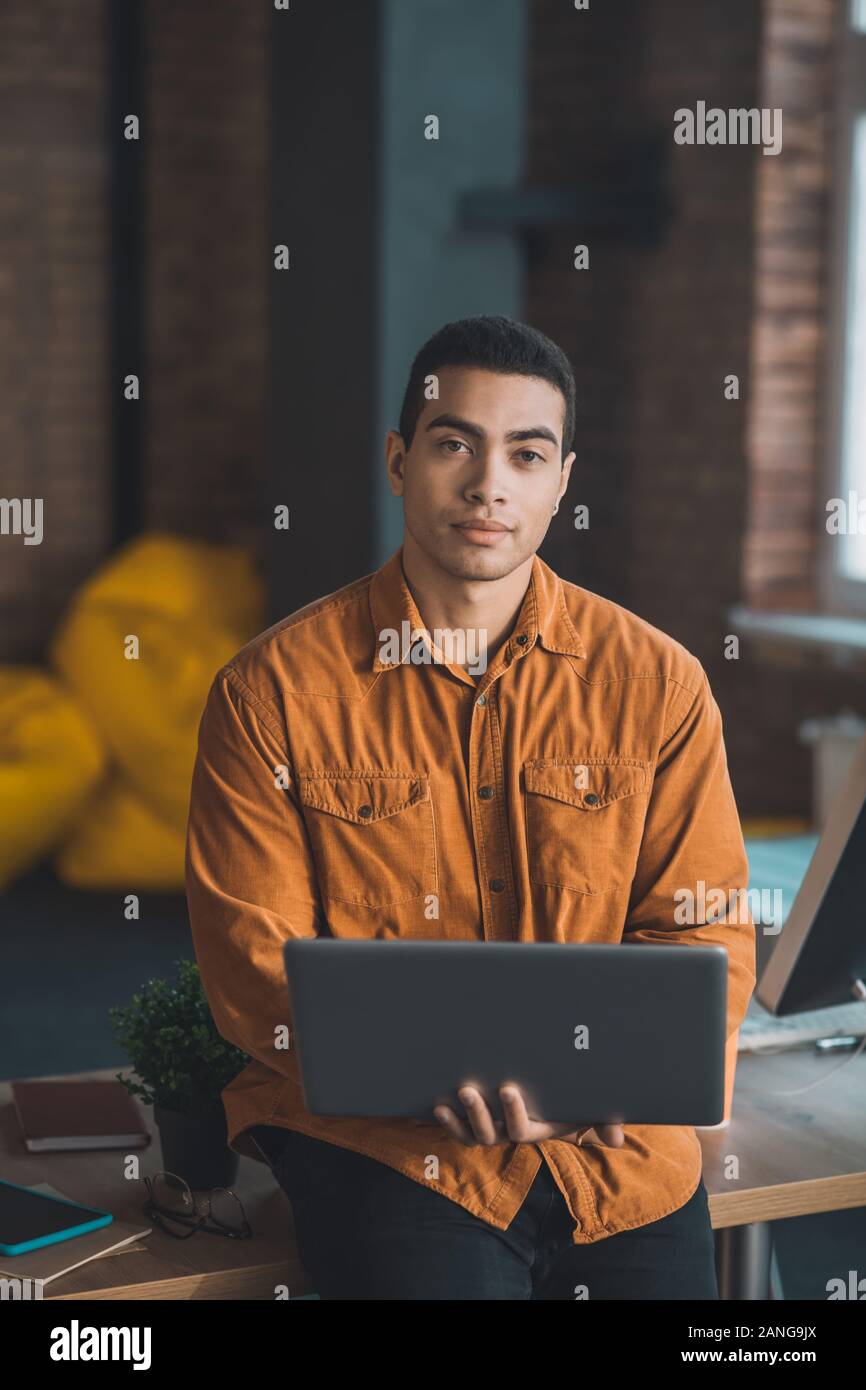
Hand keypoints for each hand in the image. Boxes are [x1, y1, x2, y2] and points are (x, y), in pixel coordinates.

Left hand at [416, 1084, 624, 1148]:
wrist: (554, 1087)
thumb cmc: (571, 1095)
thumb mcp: (588, 1107)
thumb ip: (603, 1120)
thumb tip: (617, 1140)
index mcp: (537, 1128)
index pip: (522, 1129)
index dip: (513, 1113)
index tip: (508, 1088)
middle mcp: (512, 1132)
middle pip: (492, 1133)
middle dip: (480, 1113)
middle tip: (469, 1090)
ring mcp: (494, 1130)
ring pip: (474, 1134)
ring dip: (462, 1115)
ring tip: (456, 1092)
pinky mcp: (477, 1126)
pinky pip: (460, 1133)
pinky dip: (448, 1122)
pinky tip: (438, 1106)